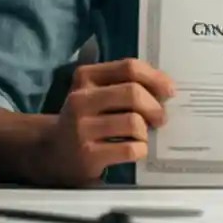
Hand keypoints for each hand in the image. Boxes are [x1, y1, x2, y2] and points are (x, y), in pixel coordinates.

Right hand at [34, 58, 174, 186]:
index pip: (129, 67)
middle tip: (160, 118)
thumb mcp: (96, 93)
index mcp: (86, 78)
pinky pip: (130, 149)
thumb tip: (165, 87)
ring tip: (142, 136)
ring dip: (146, 131)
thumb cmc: (86, 119)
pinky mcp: (88, 155)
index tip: (168, 91)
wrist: (53, 152)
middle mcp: (80, 100)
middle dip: (155, 107)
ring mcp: (82, 128)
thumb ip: (124, 83)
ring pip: (134, 122)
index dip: (155, 78)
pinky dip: (141, 150)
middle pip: (133, 93)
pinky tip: (135, 150)